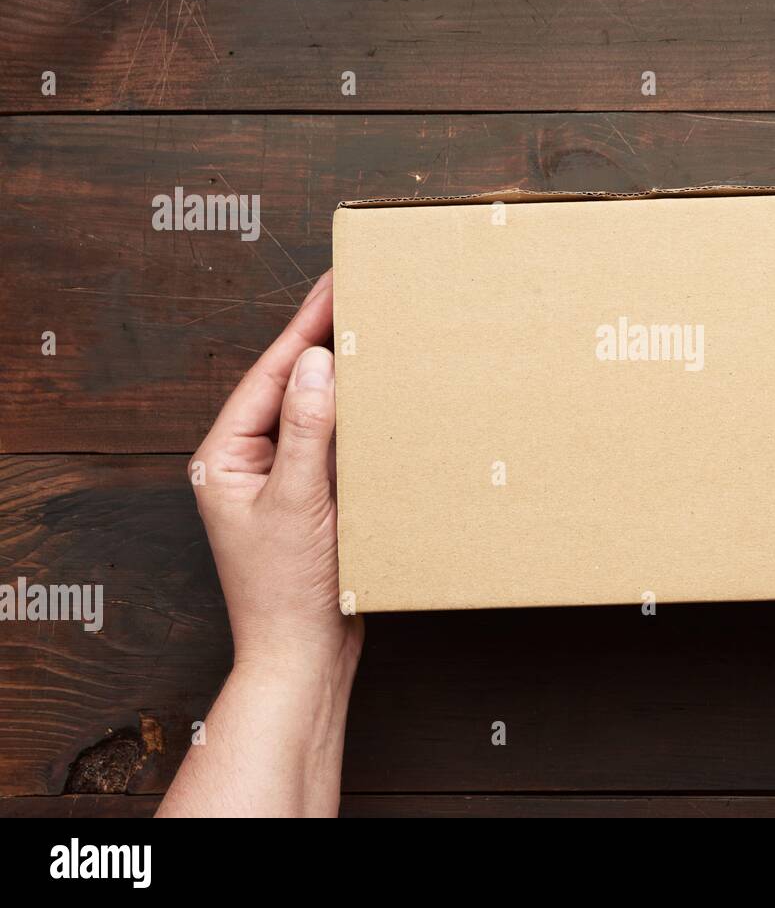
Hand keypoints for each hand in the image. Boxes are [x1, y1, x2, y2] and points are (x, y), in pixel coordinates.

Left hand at [158, 269, 359, 815]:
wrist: (304, 656)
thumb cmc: (287, 592)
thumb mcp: (296, 503)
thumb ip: (306, 431)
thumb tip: (318, 363)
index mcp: (225, 456)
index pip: (270, 374)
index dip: (304, 326)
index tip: (334, 283)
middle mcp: (247, 461)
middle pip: (290, 384)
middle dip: (323, 338)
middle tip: (359, 290)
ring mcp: (279, 479)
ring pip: (313, 411)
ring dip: (344, 376)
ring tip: (375, 330)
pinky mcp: (310, 497)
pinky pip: (333, 442)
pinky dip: (358, 418)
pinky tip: (383, 397)